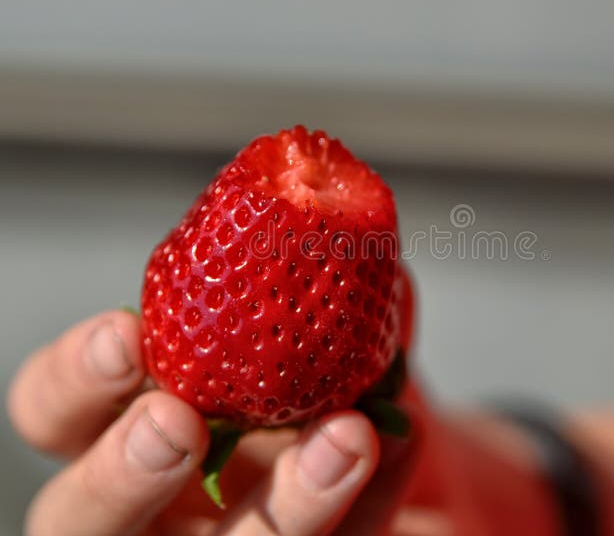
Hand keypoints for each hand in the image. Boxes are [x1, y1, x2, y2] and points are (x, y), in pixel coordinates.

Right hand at [7, 310, 420, 535]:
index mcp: (132, 419)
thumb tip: (367, 261)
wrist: (390, 450)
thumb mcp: (316, 331)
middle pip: (78, 519)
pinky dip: (369, 503)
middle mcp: (159, 500)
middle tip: (175, 423)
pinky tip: (400, 447)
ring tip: (349, 436)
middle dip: (120, 473)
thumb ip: (328, 296)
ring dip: (284, 507)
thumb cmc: (321, 382)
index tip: (124, 332)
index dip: (74, 378)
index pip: (56, 411)